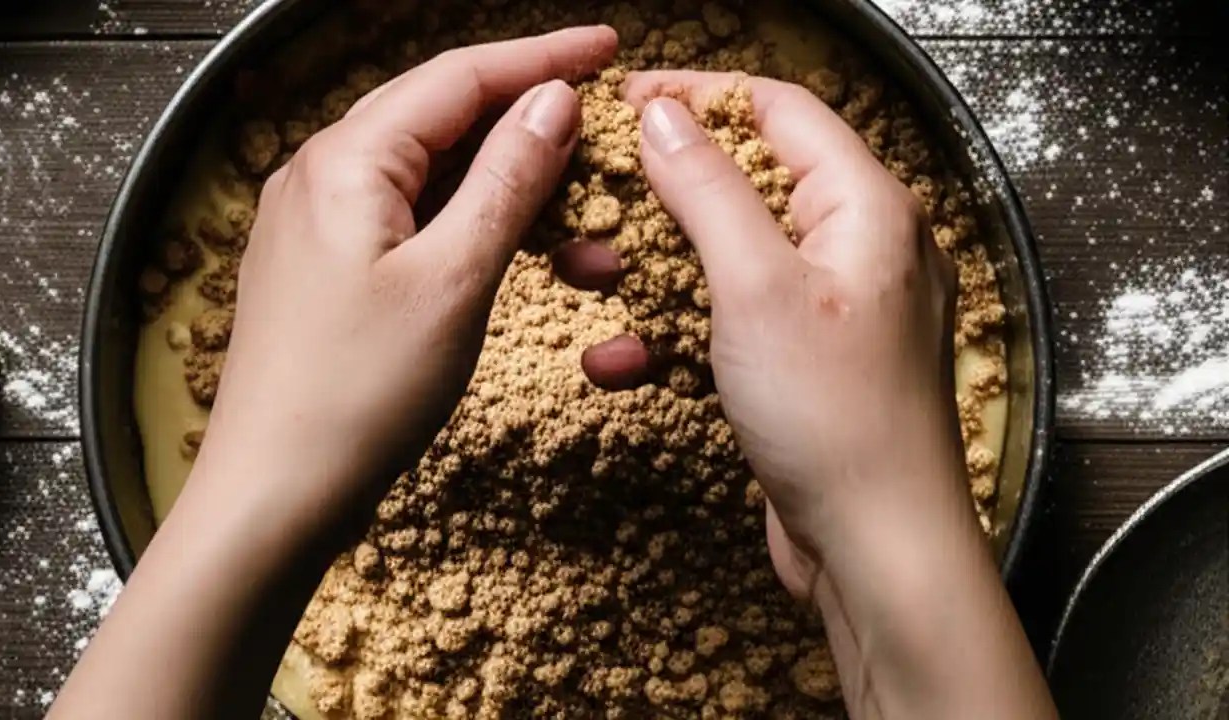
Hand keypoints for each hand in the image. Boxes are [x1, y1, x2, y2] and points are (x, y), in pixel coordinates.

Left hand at [50, 28, 621, 719]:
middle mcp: (323, 174)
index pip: (458, 76)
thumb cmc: (358, 393)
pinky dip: (471, 225)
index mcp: (347, 160)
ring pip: (432, 174)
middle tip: (602, 130)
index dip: (540, 57)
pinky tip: (516, 248)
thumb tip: (552, 100)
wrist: (275, 492)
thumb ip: (508, 181)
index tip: (606, 46)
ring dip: (507, 188)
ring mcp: (320, 221)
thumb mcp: (453, 280)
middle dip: (528, 123)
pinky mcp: (328, 266)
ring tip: (579, 223)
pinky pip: (412, 218)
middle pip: (443, 117)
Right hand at [557, 72, 1054, 719]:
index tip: (623, 100)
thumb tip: (664, 113)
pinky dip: (674, 334)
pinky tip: (616, 359)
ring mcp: (828, 310)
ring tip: (581, 270)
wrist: (875, 551)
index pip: (777, 110)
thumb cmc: (838, 417)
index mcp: (865, 207)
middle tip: (588, 196)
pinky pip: (728, 326)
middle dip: (658, 193)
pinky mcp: (802, 366)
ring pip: (725, 259)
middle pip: (743, 184)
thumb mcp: (757, 287)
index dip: (698, 95)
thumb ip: (708, 190)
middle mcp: (854, 248)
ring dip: (651, 266)